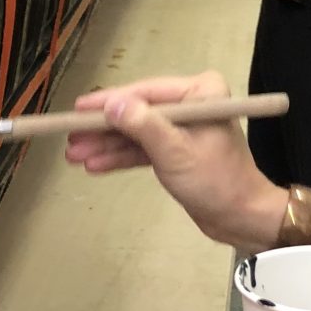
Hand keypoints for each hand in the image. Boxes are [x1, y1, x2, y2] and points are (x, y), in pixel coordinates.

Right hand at [64, 71, 288, 251]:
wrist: (241, 218)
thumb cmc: (216, 181)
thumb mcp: (175, 152)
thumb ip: (142, 125)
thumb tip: (111, 103)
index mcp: (200, 92)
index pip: (145, 91)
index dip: (109, 101)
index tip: (77, 109)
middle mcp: (191, 103)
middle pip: (137, 111)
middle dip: (104, 127)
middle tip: (69, 138)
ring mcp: (182, 128)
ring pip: (136, 132)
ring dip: (106, 144)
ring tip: (74, 156)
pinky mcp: (176, 150)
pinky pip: (142, 149)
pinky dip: (120, 157)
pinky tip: (94, 164)